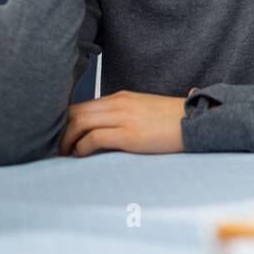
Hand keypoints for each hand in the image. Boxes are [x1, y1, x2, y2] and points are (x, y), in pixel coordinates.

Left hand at [58, 90, 186, 155]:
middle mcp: (118, 103)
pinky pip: (94, 137)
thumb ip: (122, 115)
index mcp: (121, 97)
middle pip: (76, 111)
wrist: (194, 121)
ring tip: (66, 154)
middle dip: (62, 131)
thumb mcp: (142, 110)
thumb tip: (103, 130)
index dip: (67, 121)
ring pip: (80, 122)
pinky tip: (81, 156)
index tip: (64, 136)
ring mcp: (123, 117)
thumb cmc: (170, 121)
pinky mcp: (129, 134)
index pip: (83, 104)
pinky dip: (81, 148)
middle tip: (59, 148)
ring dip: (68, 140)